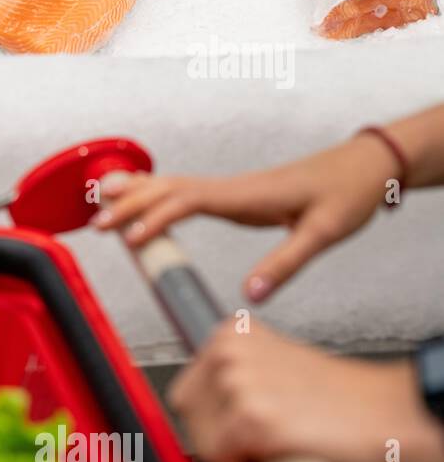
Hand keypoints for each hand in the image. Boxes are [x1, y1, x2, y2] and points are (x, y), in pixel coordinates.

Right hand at [94, 134, 398, 301]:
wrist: (365, 165)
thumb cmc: (347, 194)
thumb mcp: (323, 233)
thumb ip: (284, 264)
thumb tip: (249, 295)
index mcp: (246, 195)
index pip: (188, 201)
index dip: (156, 217)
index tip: (132, 238)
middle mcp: (231, 187)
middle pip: (168, 188)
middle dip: (129, 204)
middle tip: (95, 225)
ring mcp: (230, 187)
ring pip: (171, 184)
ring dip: (135, 192)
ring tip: (99, 201)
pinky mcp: (233, 192)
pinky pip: (183, 189)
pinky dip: (154, 190)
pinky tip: (138, 194)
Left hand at [168, 321, 443, 461]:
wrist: (391, 413)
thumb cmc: (342, 398)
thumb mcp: (273, 367)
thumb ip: (234, 376)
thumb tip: (201, 405)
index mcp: (231, 334)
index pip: (185, 390)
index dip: (209, 418)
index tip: (232, 427)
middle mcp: (229, 350)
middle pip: (186, 414)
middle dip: (215, 438)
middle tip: (254, 443)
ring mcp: (239, 382)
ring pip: (203, 440)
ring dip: (234, 456)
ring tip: (273, 446)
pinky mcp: (253, 417)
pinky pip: (223, 459)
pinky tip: (280, 455)